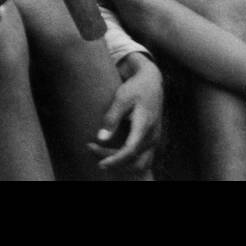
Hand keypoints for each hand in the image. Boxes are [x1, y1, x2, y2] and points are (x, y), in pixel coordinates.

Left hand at [88, 54, 163, 174]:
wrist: (152, 82)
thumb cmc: (135, 88)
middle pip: (133, 160)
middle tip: (91, 149)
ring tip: (99, 154)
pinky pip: (140, 158)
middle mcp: (152, 136)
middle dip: (113, 161)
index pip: (131, 150)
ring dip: (120, 163)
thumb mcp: (121, 98)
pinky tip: (110, 153)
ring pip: (138, 162)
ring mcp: (153, 139)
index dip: (115, 160)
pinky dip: (126, 160)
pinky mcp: (151, 140)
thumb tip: (101, 139)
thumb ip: (112, 118)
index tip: (101, 163)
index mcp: (145, 125)